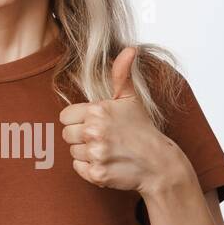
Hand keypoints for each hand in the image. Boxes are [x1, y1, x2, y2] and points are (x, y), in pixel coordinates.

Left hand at [59, 47, 187, 195]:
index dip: (78, 120)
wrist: (158, 163)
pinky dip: (90, 168)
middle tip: (103, 138)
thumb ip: (122, 74)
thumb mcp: (131, 99)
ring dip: (86, 153)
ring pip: (73, 152)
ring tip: (107, 150)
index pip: (65, 117)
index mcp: (98, 111)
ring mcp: (96, 154)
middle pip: (66, 135)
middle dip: (81, 137)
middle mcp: (94, 132)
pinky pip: (79, 168)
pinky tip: (107, 162)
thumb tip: (129, 49)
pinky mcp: (97, 174)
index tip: (95, 123)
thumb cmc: (143, 130)